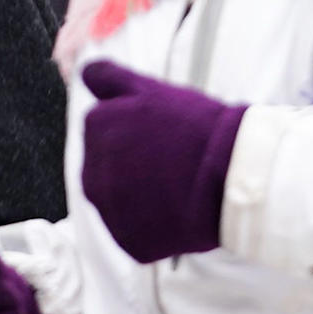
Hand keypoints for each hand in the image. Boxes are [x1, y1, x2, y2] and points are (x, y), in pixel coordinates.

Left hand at [78, 59, 247, 263]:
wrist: (229, 177)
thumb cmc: (194, 127)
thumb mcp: (149, 89)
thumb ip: (108, 77)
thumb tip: (82, 71)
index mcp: (95, 131)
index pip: (106, 128)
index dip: (137, 129)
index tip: (164, 131)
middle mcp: (91, 175)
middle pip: (108, 168)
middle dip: (133, 164)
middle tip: (172, 160)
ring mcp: (110, 212)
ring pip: (121, 200)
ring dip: (141, 194)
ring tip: (176, 185)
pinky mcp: (130, 242)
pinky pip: (136, 232)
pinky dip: (153, 225)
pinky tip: (177, 210)